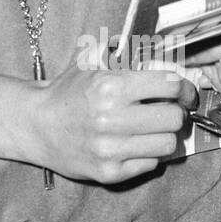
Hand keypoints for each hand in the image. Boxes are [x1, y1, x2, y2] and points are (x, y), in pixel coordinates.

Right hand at [16, 64, 198, 184]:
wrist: (36, 126)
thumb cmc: (67, 91)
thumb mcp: (88, 59)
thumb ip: (120, 49)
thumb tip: (158, 49)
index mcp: (109, 86)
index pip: (169, 86)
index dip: (183, 88)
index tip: (184, 92)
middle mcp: (110, 119)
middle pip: (174, 118)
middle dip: (174, 113)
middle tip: (166, 111)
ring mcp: (110, 149)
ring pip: (167, 144)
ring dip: (163, 135)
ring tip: (151, 129)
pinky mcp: (109, 173)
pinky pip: (150, 164)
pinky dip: (147, 154)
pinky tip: (133, 144)